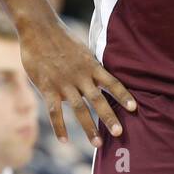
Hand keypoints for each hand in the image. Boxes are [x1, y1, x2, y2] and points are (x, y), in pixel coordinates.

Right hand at [18, 20, 135, 146]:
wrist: (39, 29)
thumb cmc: (62, 39)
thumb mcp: (83, 50)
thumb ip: (91, 66)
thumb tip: (103, 78)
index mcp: (91, 66)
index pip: (112, 82)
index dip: (123, 94)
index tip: (135, 108)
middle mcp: (80, 76)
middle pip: (98, 99)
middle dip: (109, 117)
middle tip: (119, 133)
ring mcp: (64, 83)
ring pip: (79, 109)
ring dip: (89, 127)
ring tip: (98, 144)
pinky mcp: (47, 87)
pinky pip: (54, 111)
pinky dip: (59, 127)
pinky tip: (65, 141)